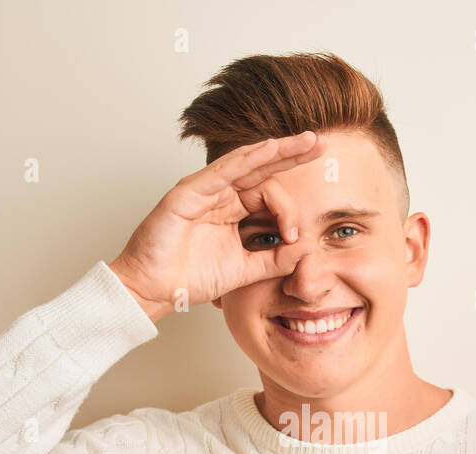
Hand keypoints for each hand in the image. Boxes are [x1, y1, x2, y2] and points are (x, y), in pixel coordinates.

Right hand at [108, 131, 328, 321]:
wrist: (154, 290)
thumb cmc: (189, 278)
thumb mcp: (244, 271)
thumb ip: (274, 260)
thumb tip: (307, 248)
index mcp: (232, 211)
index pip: (268, 194)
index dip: (289, 210)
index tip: (297, 236)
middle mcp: (220, 196)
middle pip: (262, 169)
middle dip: (292, 155)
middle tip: (321, 144)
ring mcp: (203, 191)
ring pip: (246, 164)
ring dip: (277, 151)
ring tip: (305, 141)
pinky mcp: (187, 193)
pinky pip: (221, 172)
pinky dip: (247, 159)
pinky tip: (270, 149)